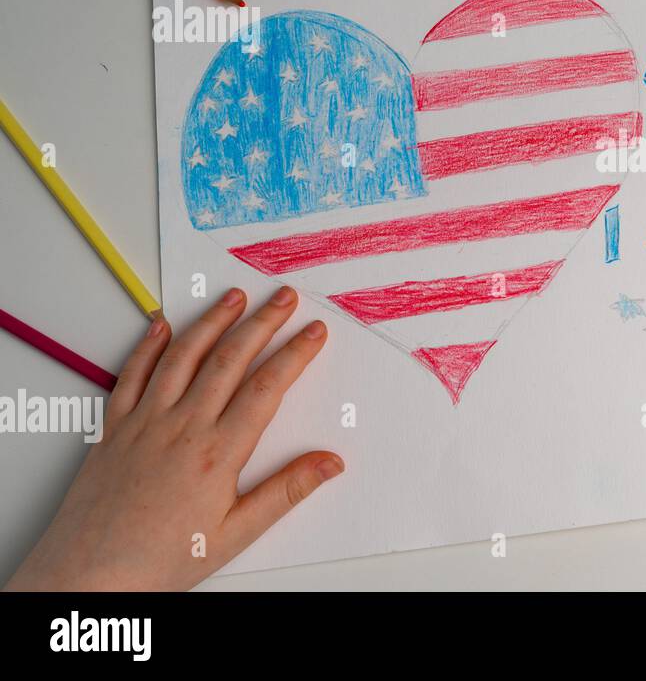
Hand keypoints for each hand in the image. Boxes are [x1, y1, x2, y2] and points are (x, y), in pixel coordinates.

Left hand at [5, 287, 342, 590]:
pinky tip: (161, 326)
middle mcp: (182, 427)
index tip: (314, 332)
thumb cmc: (159, 559)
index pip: (267, 388)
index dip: (295, 354)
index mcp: (217, 453)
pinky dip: (148, 346)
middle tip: (284, 298)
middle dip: (262, 323)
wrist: (89, 574)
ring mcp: (145, 422)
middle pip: (230, 360)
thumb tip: (329, 464)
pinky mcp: (114, 428)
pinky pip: (132, 375)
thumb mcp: (235, 534)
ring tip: (234, 296)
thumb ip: (285, 492)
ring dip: (212, 321)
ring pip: (183, 357)